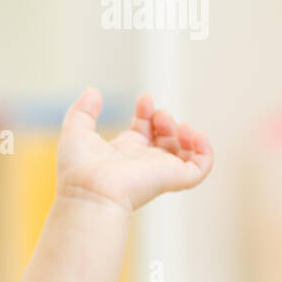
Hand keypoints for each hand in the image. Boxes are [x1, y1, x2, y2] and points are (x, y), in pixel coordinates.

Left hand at [55, 87, 212, 211]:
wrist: (91, 190)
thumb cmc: (79, 167)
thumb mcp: (76, 130)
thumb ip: (83, 110)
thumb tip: (93, 91)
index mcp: (122, 152)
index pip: (143, 129)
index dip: (147, 112)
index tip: (144, 99)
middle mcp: (143, 162)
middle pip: (164, 137)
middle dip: (165, 119)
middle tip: (159, 116)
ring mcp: (160, 170)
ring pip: (184, 151)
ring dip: (185, 132)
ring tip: (172, 126)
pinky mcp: (174, 178)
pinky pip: (201, 167)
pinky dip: (205, 150)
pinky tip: (194, 135)